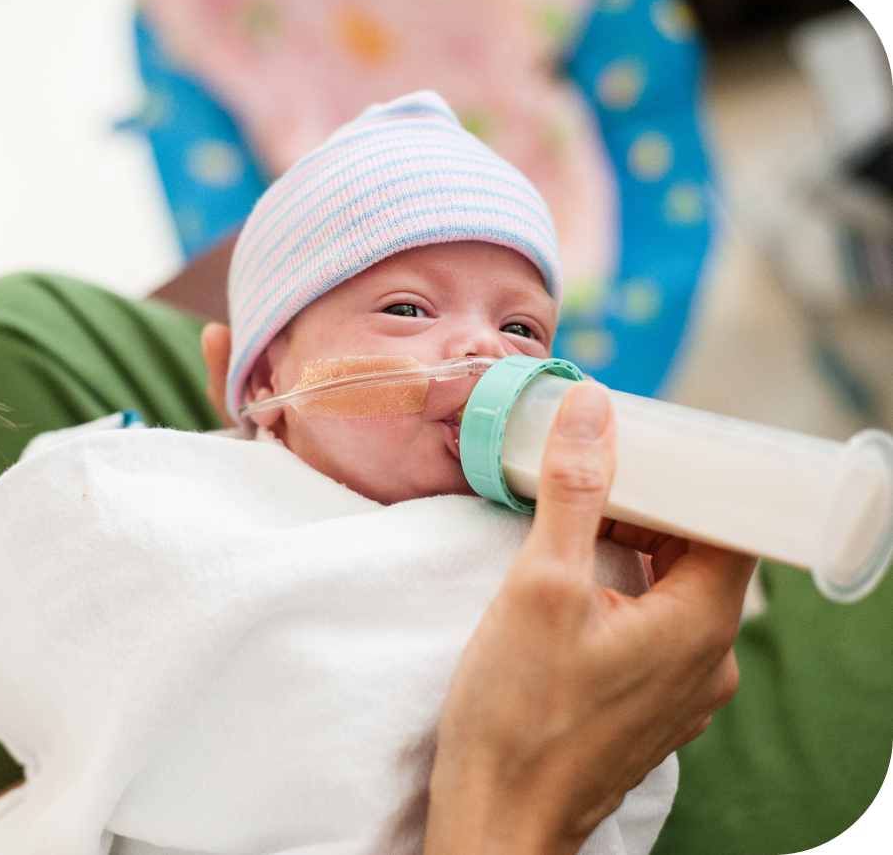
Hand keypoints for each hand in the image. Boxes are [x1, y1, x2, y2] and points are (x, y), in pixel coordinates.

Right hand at [425, 383, 754, 854]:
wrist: (495, 818)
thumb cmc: (518, 716)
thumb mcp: (540, 585)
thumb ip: (573, 493)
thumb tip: (591, 410)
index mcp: (702, 625)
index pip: (728, 522)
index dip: (688, 479)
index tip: (637, 448)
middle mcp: (707, 661)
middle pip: (698, 553)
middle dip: (646, 507)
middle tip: (587, 475)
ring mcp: (679, 690)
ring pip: (671, 590)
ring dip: (628, 549)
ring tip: (569, 523)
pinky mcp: (645, 707)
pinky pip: (650, 628)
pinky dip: (619, 592)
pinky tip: (568, 585)